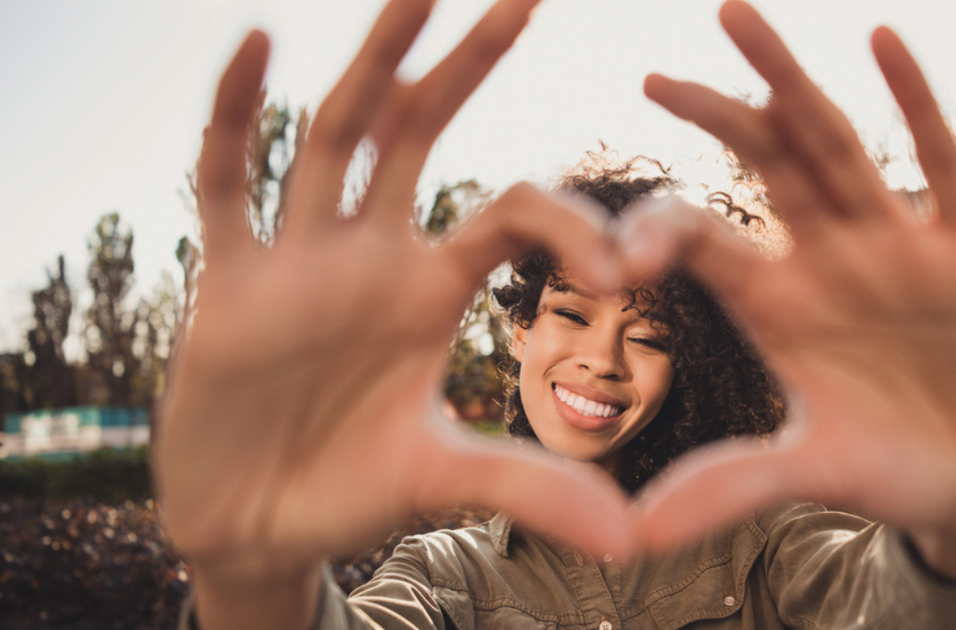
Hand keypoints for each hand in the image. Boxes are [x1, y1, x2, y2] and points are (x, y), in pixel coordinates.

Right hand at [154, 0, 632, 595]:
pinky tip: (256, 44)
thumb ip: (528, 491)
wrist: (256, 523)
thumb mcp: (443, 481)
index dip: (571, 228)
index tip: (628, 271)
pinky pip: (227, 182)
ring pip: (337, 137)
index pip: (512, 216)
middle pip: (424, 136)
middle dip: (466, 66)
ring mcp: (298, 258)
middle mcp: (370, 254)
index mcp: (431, 290)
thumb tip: (629, 541)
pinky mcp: (228, 281)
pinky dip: (237, 119)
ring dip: (373, 63)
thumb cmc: (348, 492)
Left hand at [623, 1, 955, 578]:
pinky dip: (914, 103)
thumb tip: (632, 539)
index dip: (657, 233)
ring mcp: (897, 244)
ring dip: (788, 81)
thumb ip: (728, 488)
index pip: (703, 242)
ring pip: (834, 145)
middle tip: (650, 73)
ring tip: (733, 16)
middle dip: (711, 117)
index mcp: (776, 303)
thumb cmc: (892, 471)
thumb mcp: (809, 473)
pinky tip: (880, 40)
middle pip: (758, 169)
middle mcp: (827, 258)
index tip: (612, 254)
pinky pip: (940, 162)